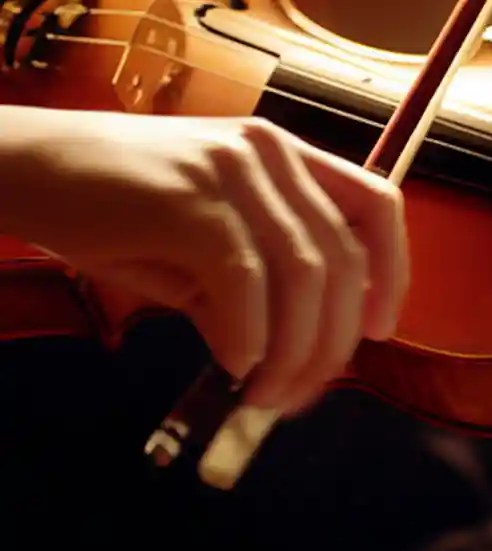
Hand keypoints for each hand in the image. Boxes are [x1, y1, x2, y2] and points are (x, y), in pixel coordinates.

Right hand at [3, 107, 408, 410]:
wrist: (26, 171)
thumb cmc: (115, 211)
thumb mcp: (202, 249)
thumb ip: (257, 291)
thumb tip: (294, 360)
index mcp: (286, 157)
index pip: (376, 207)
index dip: (393, 274)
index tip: (377, 331)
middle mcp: (271, 153)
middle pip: (343, 259)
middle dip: (333, 342)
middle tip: (304, 395)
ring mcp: (233, 169)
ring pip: (303, 275)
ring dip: (294, 351)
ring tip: (266, 395)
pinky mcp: (190, 198)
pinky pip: (246, 282)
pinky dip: (250, 336)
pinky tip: (236, 365)